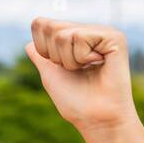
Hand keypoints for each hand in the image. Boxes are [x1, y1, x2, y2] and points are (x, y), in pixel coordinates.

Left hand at [24, 18, 141, 141]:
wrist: (95, 118)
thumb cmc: (76, 101)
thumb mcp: (50, 74)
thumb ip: (40, 56)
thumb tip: (29, 43)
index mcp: (75, 37)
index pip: (40, 24)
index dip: (42, 49)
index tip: (60, 67)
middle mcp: (88, 30)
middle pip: (49, 26)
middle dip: (54, 56)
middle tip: (75, 70)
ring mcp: (102, 32)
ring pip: (62, 34)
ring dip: (68, 60)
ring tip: (86, 70)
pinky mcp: (114, 37)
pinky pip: (80, 37)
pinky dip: (81, 57)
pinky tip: (98, 65)